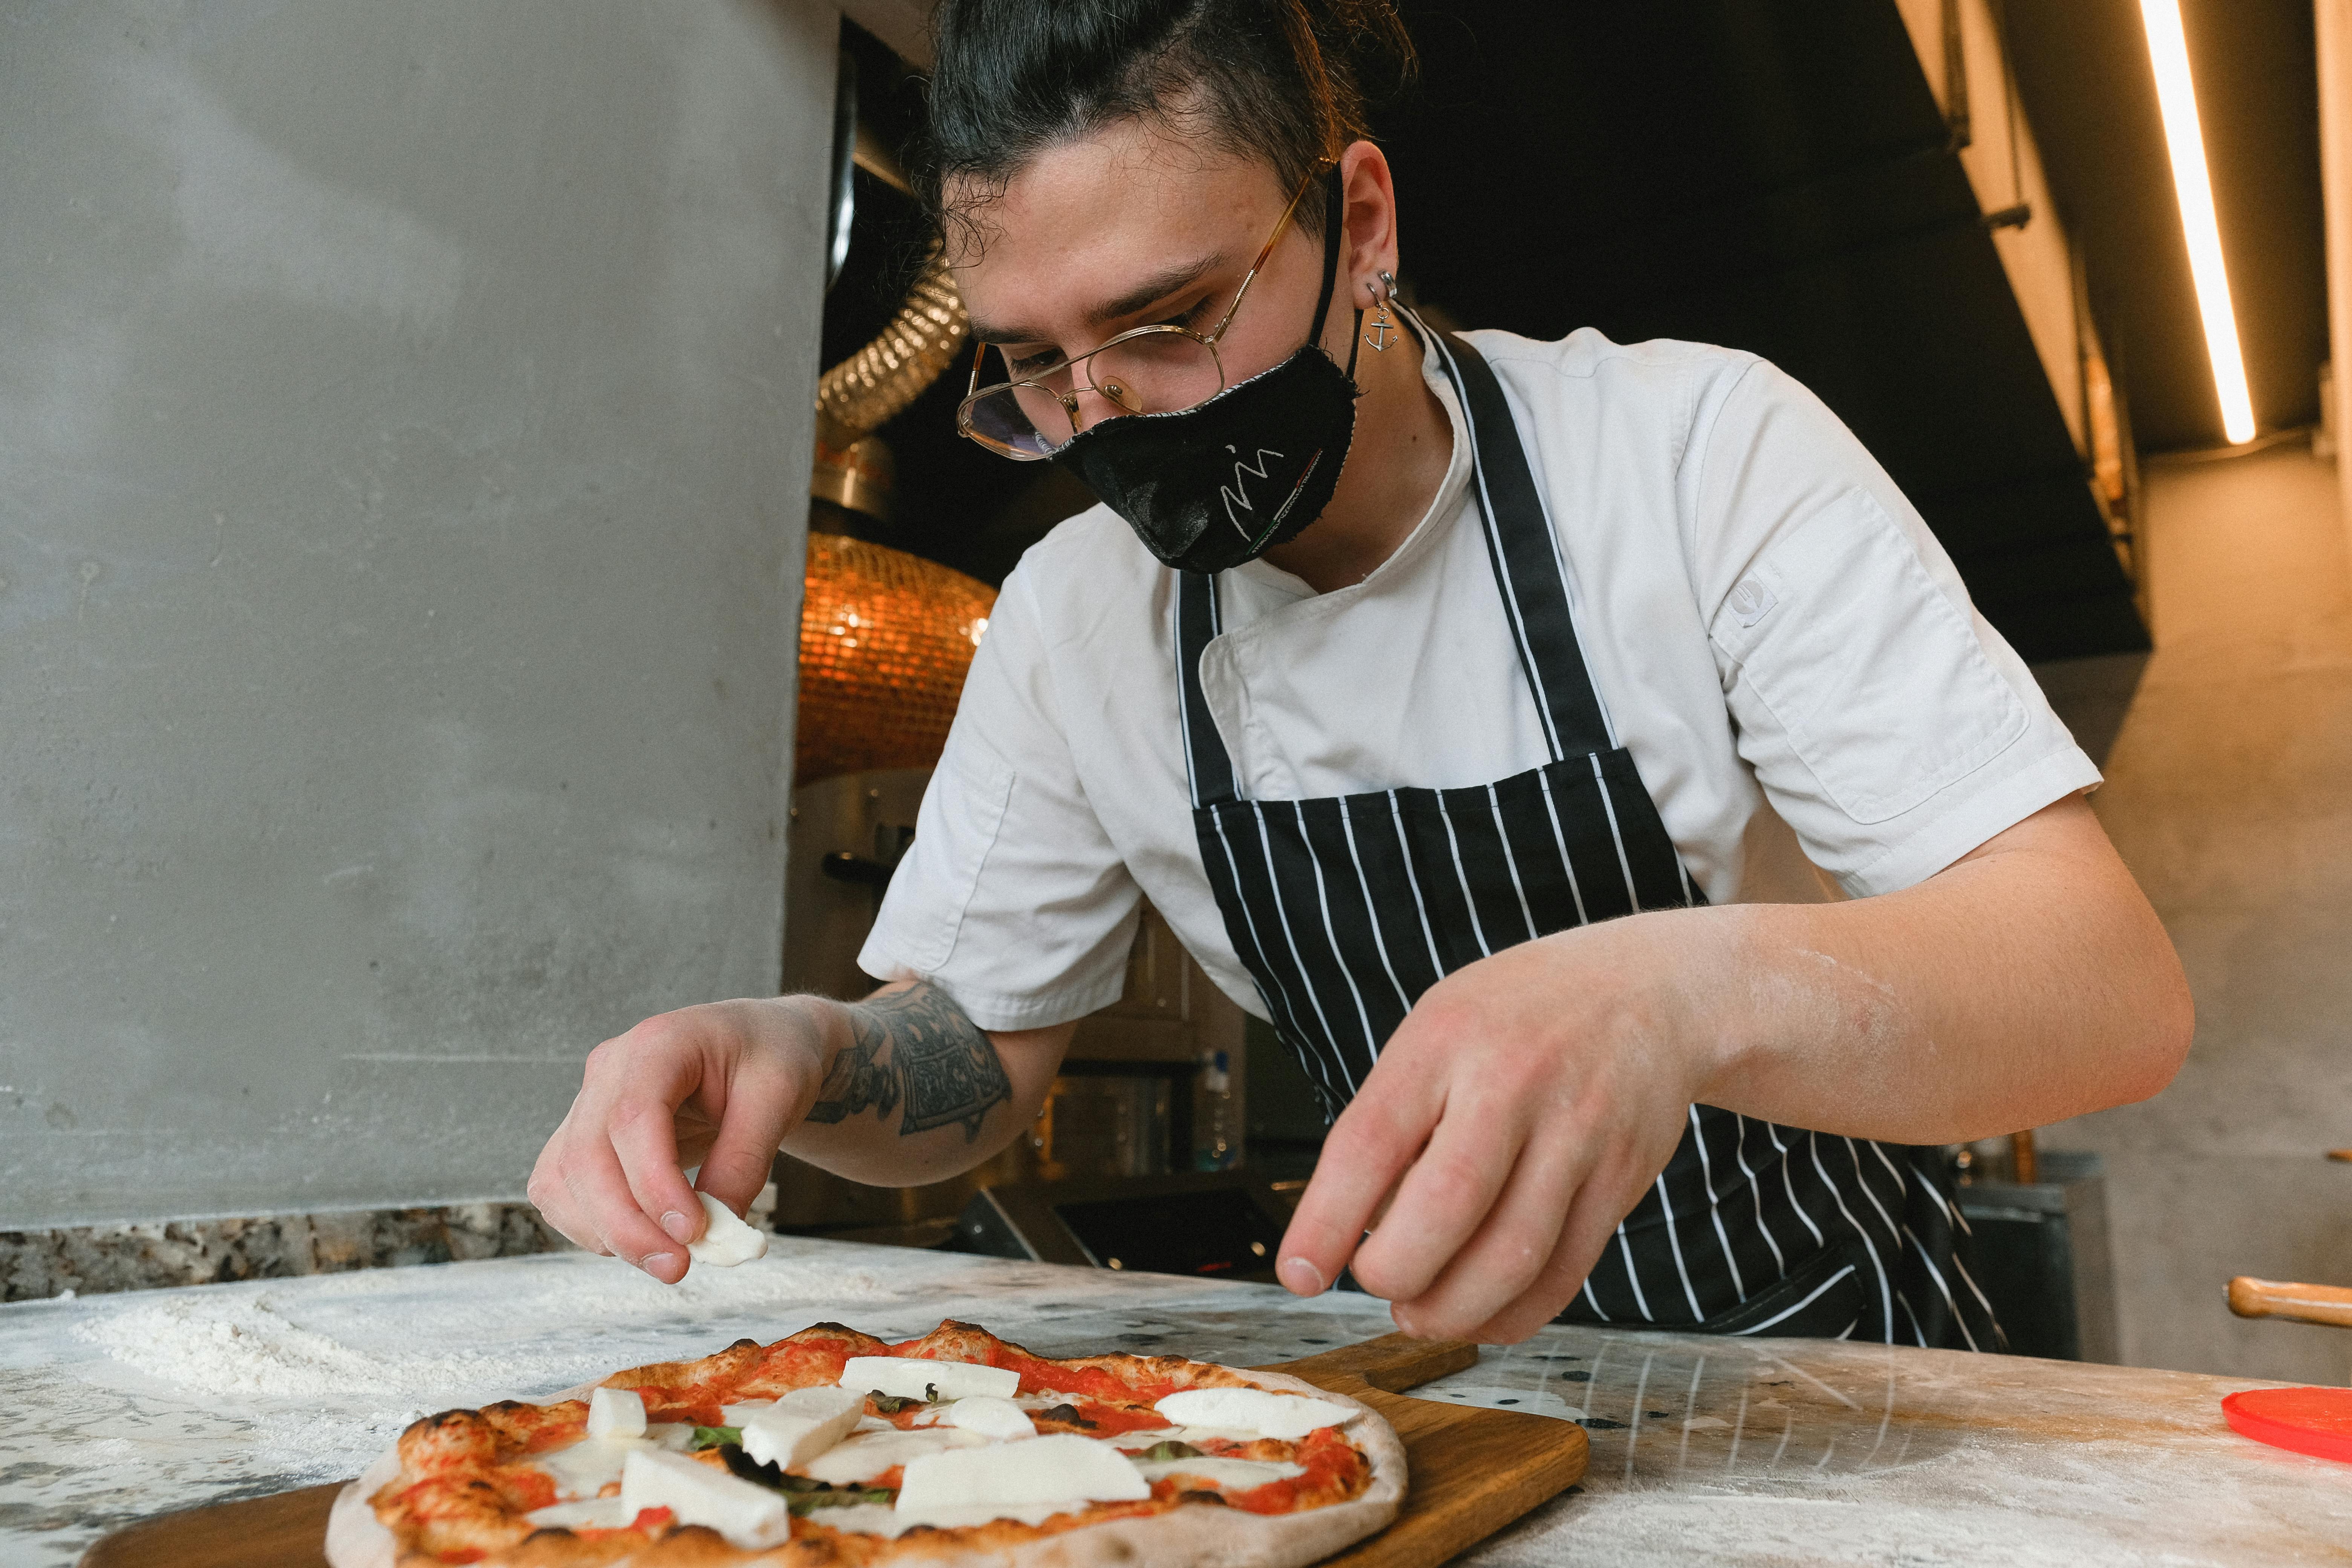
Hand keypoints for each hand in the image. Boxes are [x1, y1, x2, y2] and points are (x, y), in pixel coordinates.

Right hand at [527, 996, 829, 1282]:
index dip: (654, 1184)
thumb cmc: (770, 1058)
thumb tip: (715, 1232)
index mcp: (659, 1043)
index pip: (633, 1118)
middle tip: (678, 1268)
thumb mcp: (780, 1096)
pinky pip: (560, 1190)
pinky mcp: (582, 1135)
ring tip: (668, 1259)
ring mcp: (588, 1102)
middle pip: (586, 1156)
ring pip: (562, 1179)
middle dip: (626, 1226)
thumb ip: (746, 1161)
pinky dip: (592, 1227)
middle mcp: (610, 1068)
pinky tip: (641, 1239)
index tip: (694, 1233)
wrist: (756, 1044)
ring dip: (606, 1233)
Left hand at [1274, 914, 1713, 1342]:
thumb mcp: (1438, 1029)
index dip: (1326, 1222)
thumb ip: (1395, 1116)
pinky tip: (1482, 1313)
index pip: (1369, 1143)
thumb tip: (1349, 1229)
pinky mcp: (1621, 1178)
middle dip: (1395, 1274)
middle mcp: (1512, 1083)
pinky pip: (1563, 1272)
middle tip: (1377, 1282)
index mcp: (1444, 1039)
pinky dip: (1513, 1315)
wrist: (1652, 990)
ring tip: (1422, 1313)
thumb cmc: (1520, 1017)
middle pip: (1444, 1209)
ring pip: (1510, 1258)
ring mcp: (1576, 1133)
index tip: (1299, 1274)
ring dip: (1452, 1311)